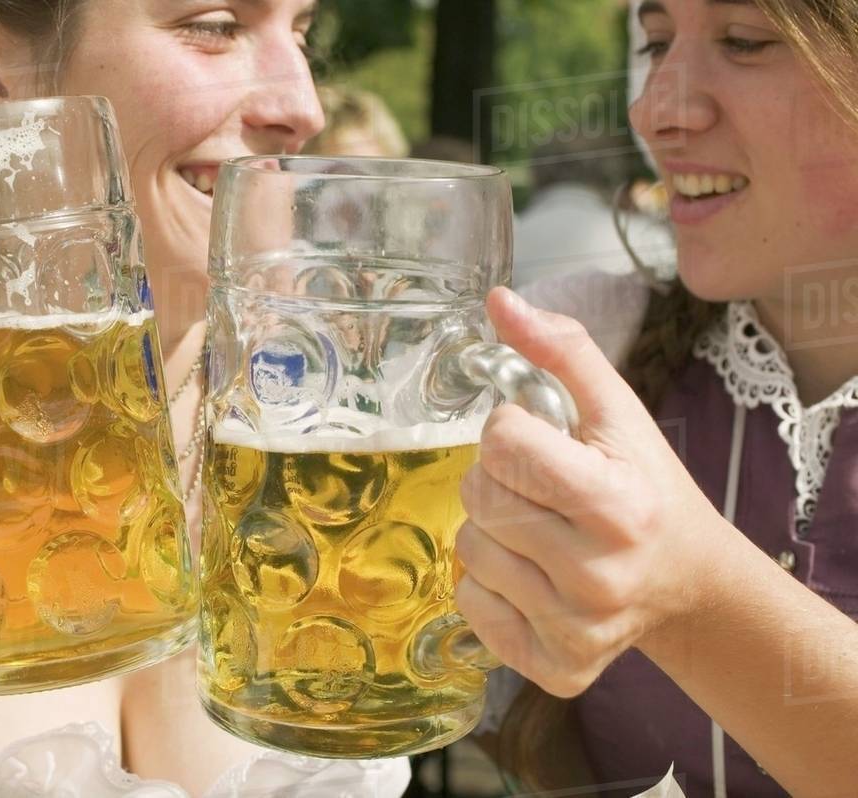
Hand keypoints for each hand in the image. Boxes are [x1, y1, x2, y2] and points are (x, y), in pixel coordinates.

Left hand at [455, 287, 725, 697]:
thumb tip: (498, 301)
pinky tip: (533, 574)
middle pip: (478, 495)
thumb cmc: (645, 485)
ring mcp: (576, 628)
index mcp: (617, 504)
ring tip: (540, 530)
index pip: (503, 444)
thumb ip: (559, 351)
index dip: (512, 430)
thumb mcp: (616, 410)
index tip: (543, 442)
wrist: (685, 580)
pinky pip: (469, 602)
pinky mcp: (555, 666)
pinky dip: (489, 583)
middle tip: (541, 488)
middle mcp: (598, 575)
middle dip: (498, 478)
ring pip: (469, 549)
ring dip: (492, 529)